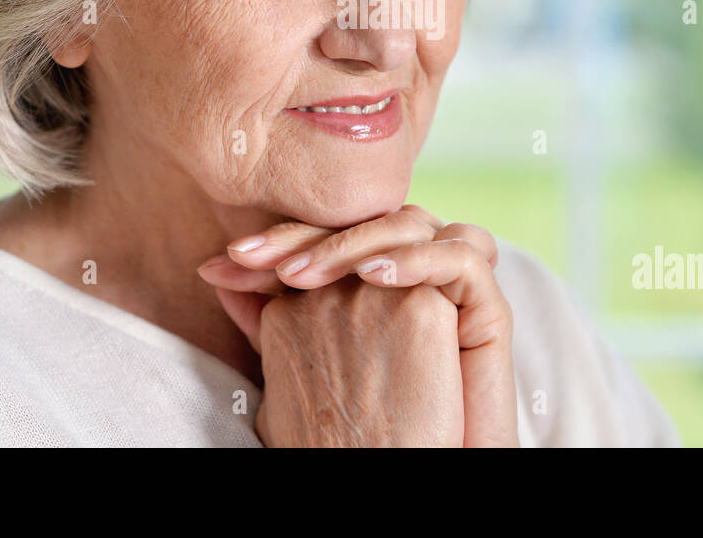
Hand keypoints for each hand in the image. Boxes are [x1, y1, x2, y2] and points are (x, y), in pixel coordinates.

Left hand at [199, 206, 517, 446]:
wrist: (405, 480)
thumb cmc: (356, 437)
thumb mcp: (297, 366)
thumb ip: (269, 318)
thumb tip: (215, 272)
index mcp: (375, 282)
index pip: (334, 236)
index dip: (284, 240)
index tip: (229, 261)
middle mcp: (415, 278)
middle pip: (370, 222)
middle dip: (309, 237)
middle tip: (260, 261)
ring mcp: (452, 290)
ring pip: (415, 226)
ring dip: (356, 243)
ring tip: (305, 275)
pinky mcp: (487, 311)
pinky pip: (462, 257)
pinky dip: (417, 258)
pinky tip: (374, 277)